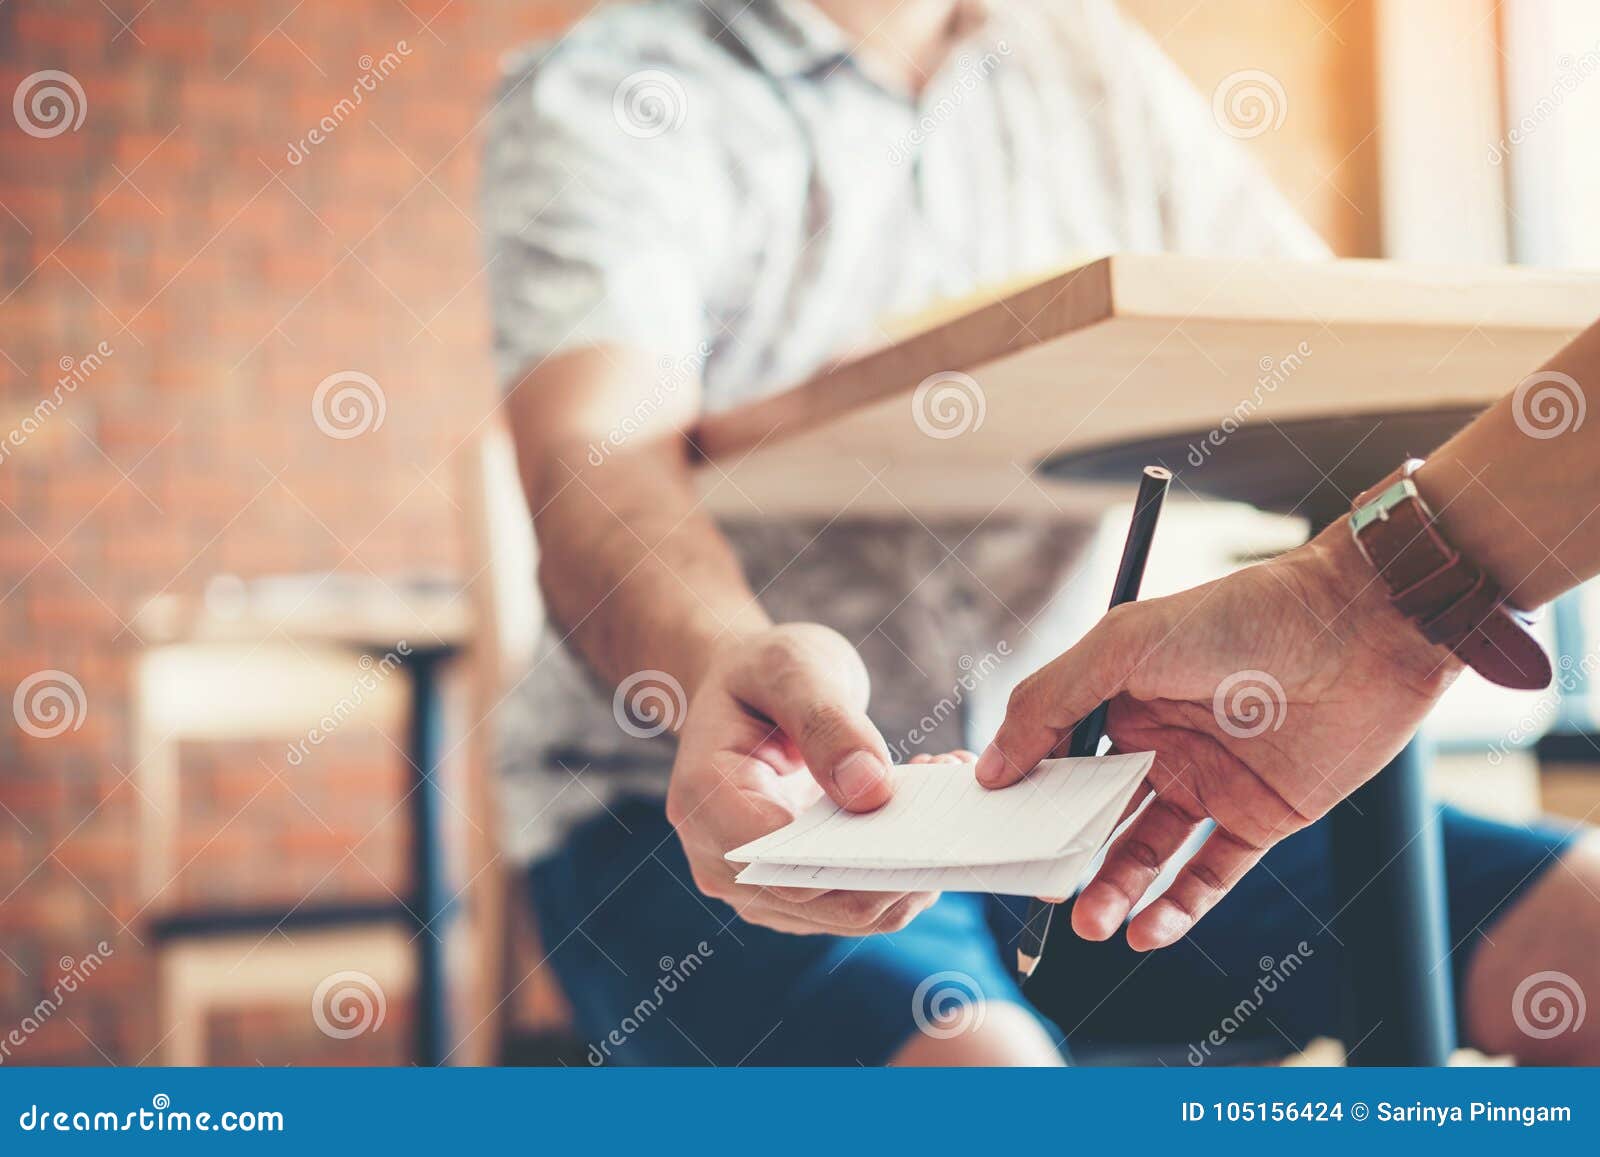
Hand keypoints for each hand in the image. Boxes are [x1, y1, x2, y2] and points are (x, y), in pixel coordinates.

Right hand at [665, 623, 938, 934]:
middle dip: (901, 861)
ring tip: (942, 790)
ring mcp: (757, 885)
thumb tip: (872, 793)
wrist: (744, 690)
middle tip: (952, 794)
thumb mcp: (793, 669)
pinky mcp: (795, 892)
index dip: (858, 859)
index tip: (925, 819)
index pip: (783, 865)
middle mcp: (722, 860)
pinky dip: (902, 869)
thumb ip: (828, 723)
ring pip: (854, 912)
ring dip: (912, 868)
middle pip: (827, 902)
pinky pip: (860, 901)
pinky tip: (923, 812)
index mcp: (705, 800)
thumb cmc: (763, 672)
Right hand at [975, 526, 1462, 950]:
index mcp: (1121, 695)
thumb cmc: (1240, 617)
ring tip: (1089, 922)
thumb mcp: (1123, 644)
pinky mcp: (1261, 817)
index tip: (996, 832)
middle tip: (1039, 887)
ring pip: (1145, 850)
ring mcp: (1209, 782)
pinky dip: (1177, 908)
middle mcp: (1160, 740)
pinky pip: (1210, 874)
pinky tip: (1147, 931)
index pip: (1057, 755)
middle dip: (1064, 852)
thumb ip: (1050, 702)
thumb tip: (991, 767)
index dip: (1026, 794)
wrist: (1362, 630)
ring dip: (1114, 888)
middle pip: (1096, 811)